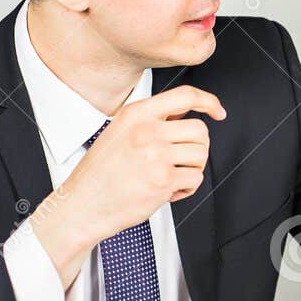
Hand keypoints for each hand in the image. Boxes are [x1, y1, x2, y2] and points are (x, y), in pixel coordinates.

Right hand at [31, 84, 225, 285]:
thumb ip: (152, 120)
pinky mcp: (163, 181)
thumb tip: (185, 113)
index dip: (209, 102)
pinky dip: (187, 188)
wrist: (82, 205)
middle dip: (197, 148)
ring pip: (201, 155)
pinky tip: (168, 191)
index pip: (185, 95)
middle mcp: (147, 131)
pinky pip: (195, 179)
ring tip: (171, 176)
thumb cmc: (100, 173)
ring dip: (192, 168)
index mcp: (136, 115)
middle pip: (200, 130)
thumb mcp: (120, 132)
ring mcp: (156, 156)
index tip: (218, 112)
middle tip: (182, 160)